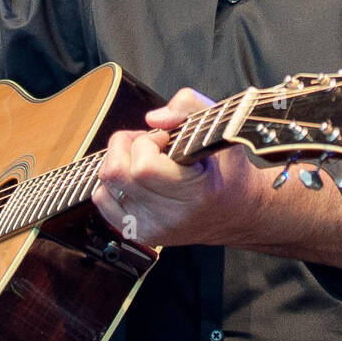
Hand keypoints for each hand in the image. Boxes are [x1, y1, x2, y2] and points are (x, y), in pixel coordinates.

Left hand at [91, 88, 267, 248]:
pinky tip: (135, 179)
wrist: (238, 212)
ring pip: (106, 186)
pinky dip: (111, 184)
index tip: (165, 138)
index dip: (147, 142)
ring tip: (144, 160)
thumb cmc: (229, 170)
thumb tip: (153, 119)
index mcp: (194, 193)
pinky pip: (103, 201)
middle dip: (126, 146)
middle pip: (117, 173)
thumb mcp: (222, 126)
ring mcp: (153, 229)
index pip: (143, 166)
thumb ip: (189, 106)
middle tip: (149, 143)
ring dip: (119, 163)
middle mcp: (171, 216)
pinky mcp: (140, 234)